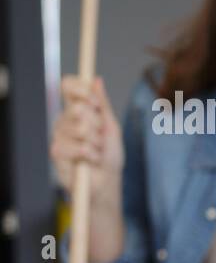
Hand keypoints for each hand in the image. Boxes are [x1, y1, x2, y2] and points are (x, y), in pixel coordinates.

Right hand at [50, 76, 123, 207]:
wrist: (106, 181)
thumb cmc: (109, 155)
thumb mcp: (111, 127)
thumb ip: (103, 104)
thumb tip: (96, 80)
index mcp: (75, 110)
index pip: (68, 87)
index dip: (81, 90)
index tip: (95, 103)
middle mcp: (64, 120)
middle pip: (78, 108)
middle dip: (98, 126)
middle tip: (100, 138)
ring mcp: (58, 135)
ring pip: (80, 129)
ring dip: (96, 144)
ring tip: (97, 152)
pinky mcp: (56, 152)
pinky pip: (78, 147)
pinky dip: (91, 155)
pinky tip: (91, 161)